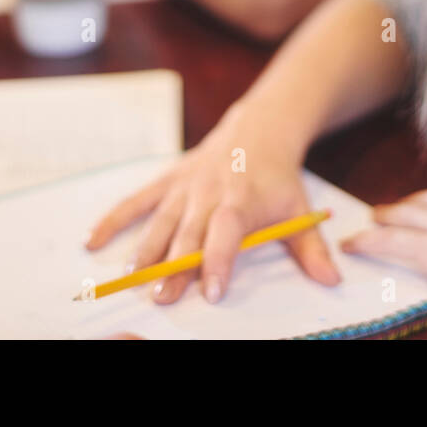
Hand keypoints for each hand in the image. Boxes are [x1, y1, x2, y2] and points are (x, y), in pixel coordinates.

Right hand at [84, 107, 339, 304]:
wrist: (258, 129)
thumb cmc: (278, 178)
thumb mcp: (299, 210)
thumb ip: (311, 248)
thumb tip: (333, 279)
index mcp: (241, 201)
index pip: (227, 232)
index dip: (219, 261)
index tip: (213, 291)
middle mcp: (208, 192)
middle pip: (188, 233)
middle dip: (175, 266)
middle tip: (162, 298)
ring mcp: (184, 186)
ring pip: (161, 221)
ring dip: (145, 250)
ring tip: (131, 277)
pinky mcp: (168, 180)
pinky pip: (136, 200)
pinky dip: (114, 219)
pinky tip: (93, 241)